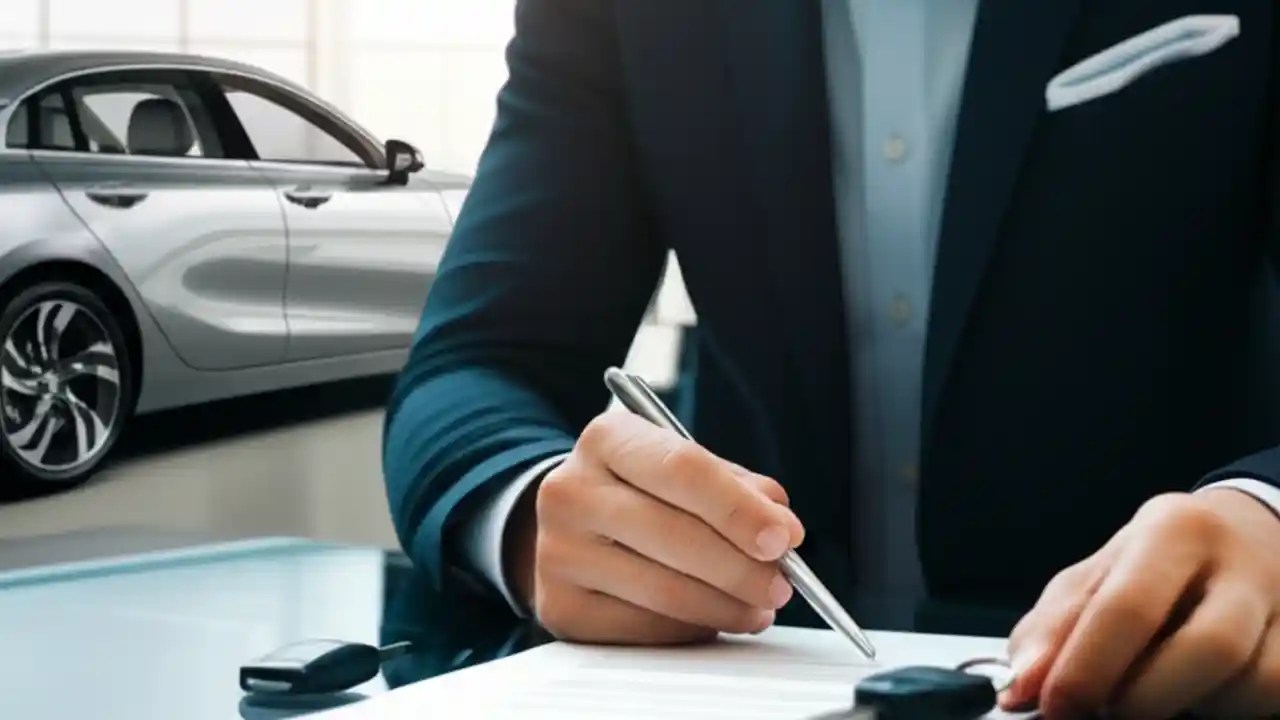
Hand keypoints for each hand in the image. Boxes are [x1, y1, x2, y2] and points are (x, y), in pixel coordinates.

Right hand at [506, 411, 803, 643]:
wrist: (572, 522)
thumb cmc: (642, 490)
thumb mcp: (683, 466)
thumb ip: (737, 489)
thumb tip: (781, 528)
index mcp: (607, 439)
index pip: (682, 470)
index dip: (739, 509)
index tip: (784, 537)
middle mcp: (571, 492)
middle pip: (674, 534)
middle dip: (742, 567)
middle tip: (782, 584)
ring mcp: (558, 553)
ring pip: (663, 591)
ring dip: (726, 606)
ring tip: (758, 606)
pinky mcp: (561, 607)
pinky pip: (644, 628)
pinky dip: (692, 629)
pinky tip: (713, 619)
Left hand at [1001, 490, 1279, 718]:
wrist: (1249, 538)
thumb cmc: (1157, 565)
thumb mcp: (1097, 576)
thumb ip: (1054, 628)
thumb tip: (1021, 686)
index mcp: (1172, 530)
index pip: (1129, 604)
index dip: (1086, 667)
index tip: (1054, 706)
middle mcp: (1238, 562)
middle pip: (1206, 648)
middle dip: (1143, 697)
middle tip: (1103, 712)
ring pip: (1250, 682)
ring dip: (1189, 706)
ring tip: (1151, 695)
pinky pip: (1273, 697)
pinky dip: (1228, 710)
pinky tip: (1199, 695)